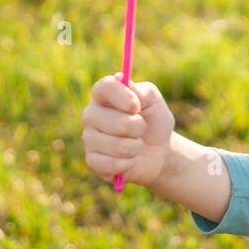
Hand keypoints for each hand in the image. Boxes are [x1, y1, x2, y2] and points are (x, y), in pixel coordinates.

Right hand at [81, 73, 175, 188]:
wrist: (158, 151)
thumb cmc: (154, 121)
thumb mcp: (154, 101)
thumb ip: (142, 91)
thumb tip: (125, 83)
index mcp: (104, 95)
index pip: (104, 88)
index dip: (122, 97)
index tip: (137, 107)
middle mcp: (91, 114)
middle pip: (114, 121)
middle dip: (137, 127)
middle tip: (141, 127)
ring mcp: (89, 138)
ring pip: (116, 145)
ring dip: (135, 146)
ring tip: (136, 144)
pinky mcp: (91, 160)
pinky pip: (112, 164)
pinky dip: (128, 163)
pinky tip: (129, 159)